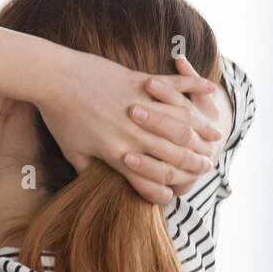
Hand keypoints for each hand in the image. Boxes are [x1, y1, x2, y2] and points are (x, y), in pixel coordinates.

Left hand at [37, 49, 223, 204]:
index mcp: (116, 154)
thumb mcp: (72, 150)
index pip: (148, 181)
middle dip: (193, 162)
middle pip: (173, 153)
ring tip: (217, 133)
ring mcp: (139, 106)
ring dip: (203, 128)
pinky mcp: (139, 82)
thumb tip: (94, 184)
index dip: (164, 190)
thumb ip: (86, 169)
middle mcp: (133, 134)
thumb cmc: (59, 117)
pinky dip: (194, 87)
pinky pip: (174, 86)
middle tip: (210, 165)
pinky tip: (211, 91)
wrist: (54, 79)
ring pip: (181, 122)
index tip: (178, 193)